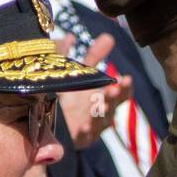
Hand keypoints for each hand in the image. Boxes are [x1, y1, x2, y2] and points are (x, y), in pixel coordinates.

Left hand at [54, 33, 133, 147]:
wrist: (49, 125)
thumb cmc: (69, 99)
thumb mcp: (79, 75)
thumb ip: (92, 58)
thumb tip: (107, 36)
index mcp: (102, 98)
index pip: (120, 94)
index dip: (125, 88)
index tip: (126, 78)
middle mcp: (99, 113)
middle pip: (112, 107)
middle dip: (114, 98)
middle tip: (114, 88)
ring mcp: (90, 128)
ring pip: (101, 121)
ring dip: (102, 112)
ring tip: (102, 104)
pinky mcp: (78, 140)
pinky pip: (83, 137)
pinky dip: (86, 132)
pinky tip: (84, 125)